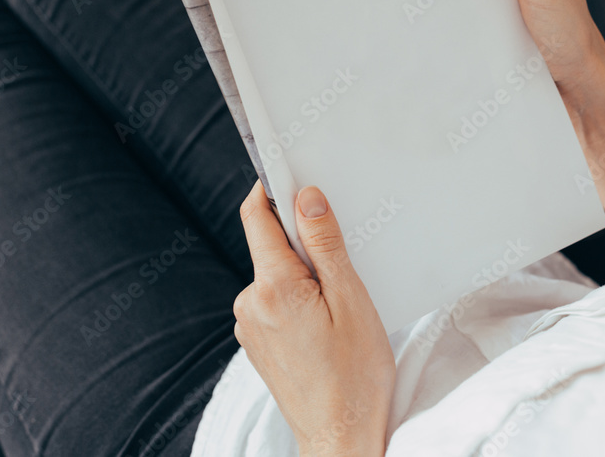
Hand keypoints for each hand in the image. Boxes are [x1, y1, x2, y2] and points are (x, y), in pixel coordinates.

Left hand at [234, 182, 394, 456]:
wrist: (340, 439)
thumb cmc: (355, 378)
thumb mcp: (352, 301)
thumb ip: (325, 246)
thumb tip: (306, 198)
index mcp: (272, 288)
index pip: (256, 216)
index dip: (272, 188)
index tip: (293, 174)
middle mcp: (250, 303)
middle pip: (270, 244)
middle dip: (303, 240)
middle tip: (343, 261)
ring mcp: (249, 325)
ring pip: (275, 274)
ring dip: (304, 274)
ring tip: (340, 305)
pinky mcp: (256, 341)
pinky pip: (274, 300)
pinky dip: (298, 297)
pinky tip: (326, 322)